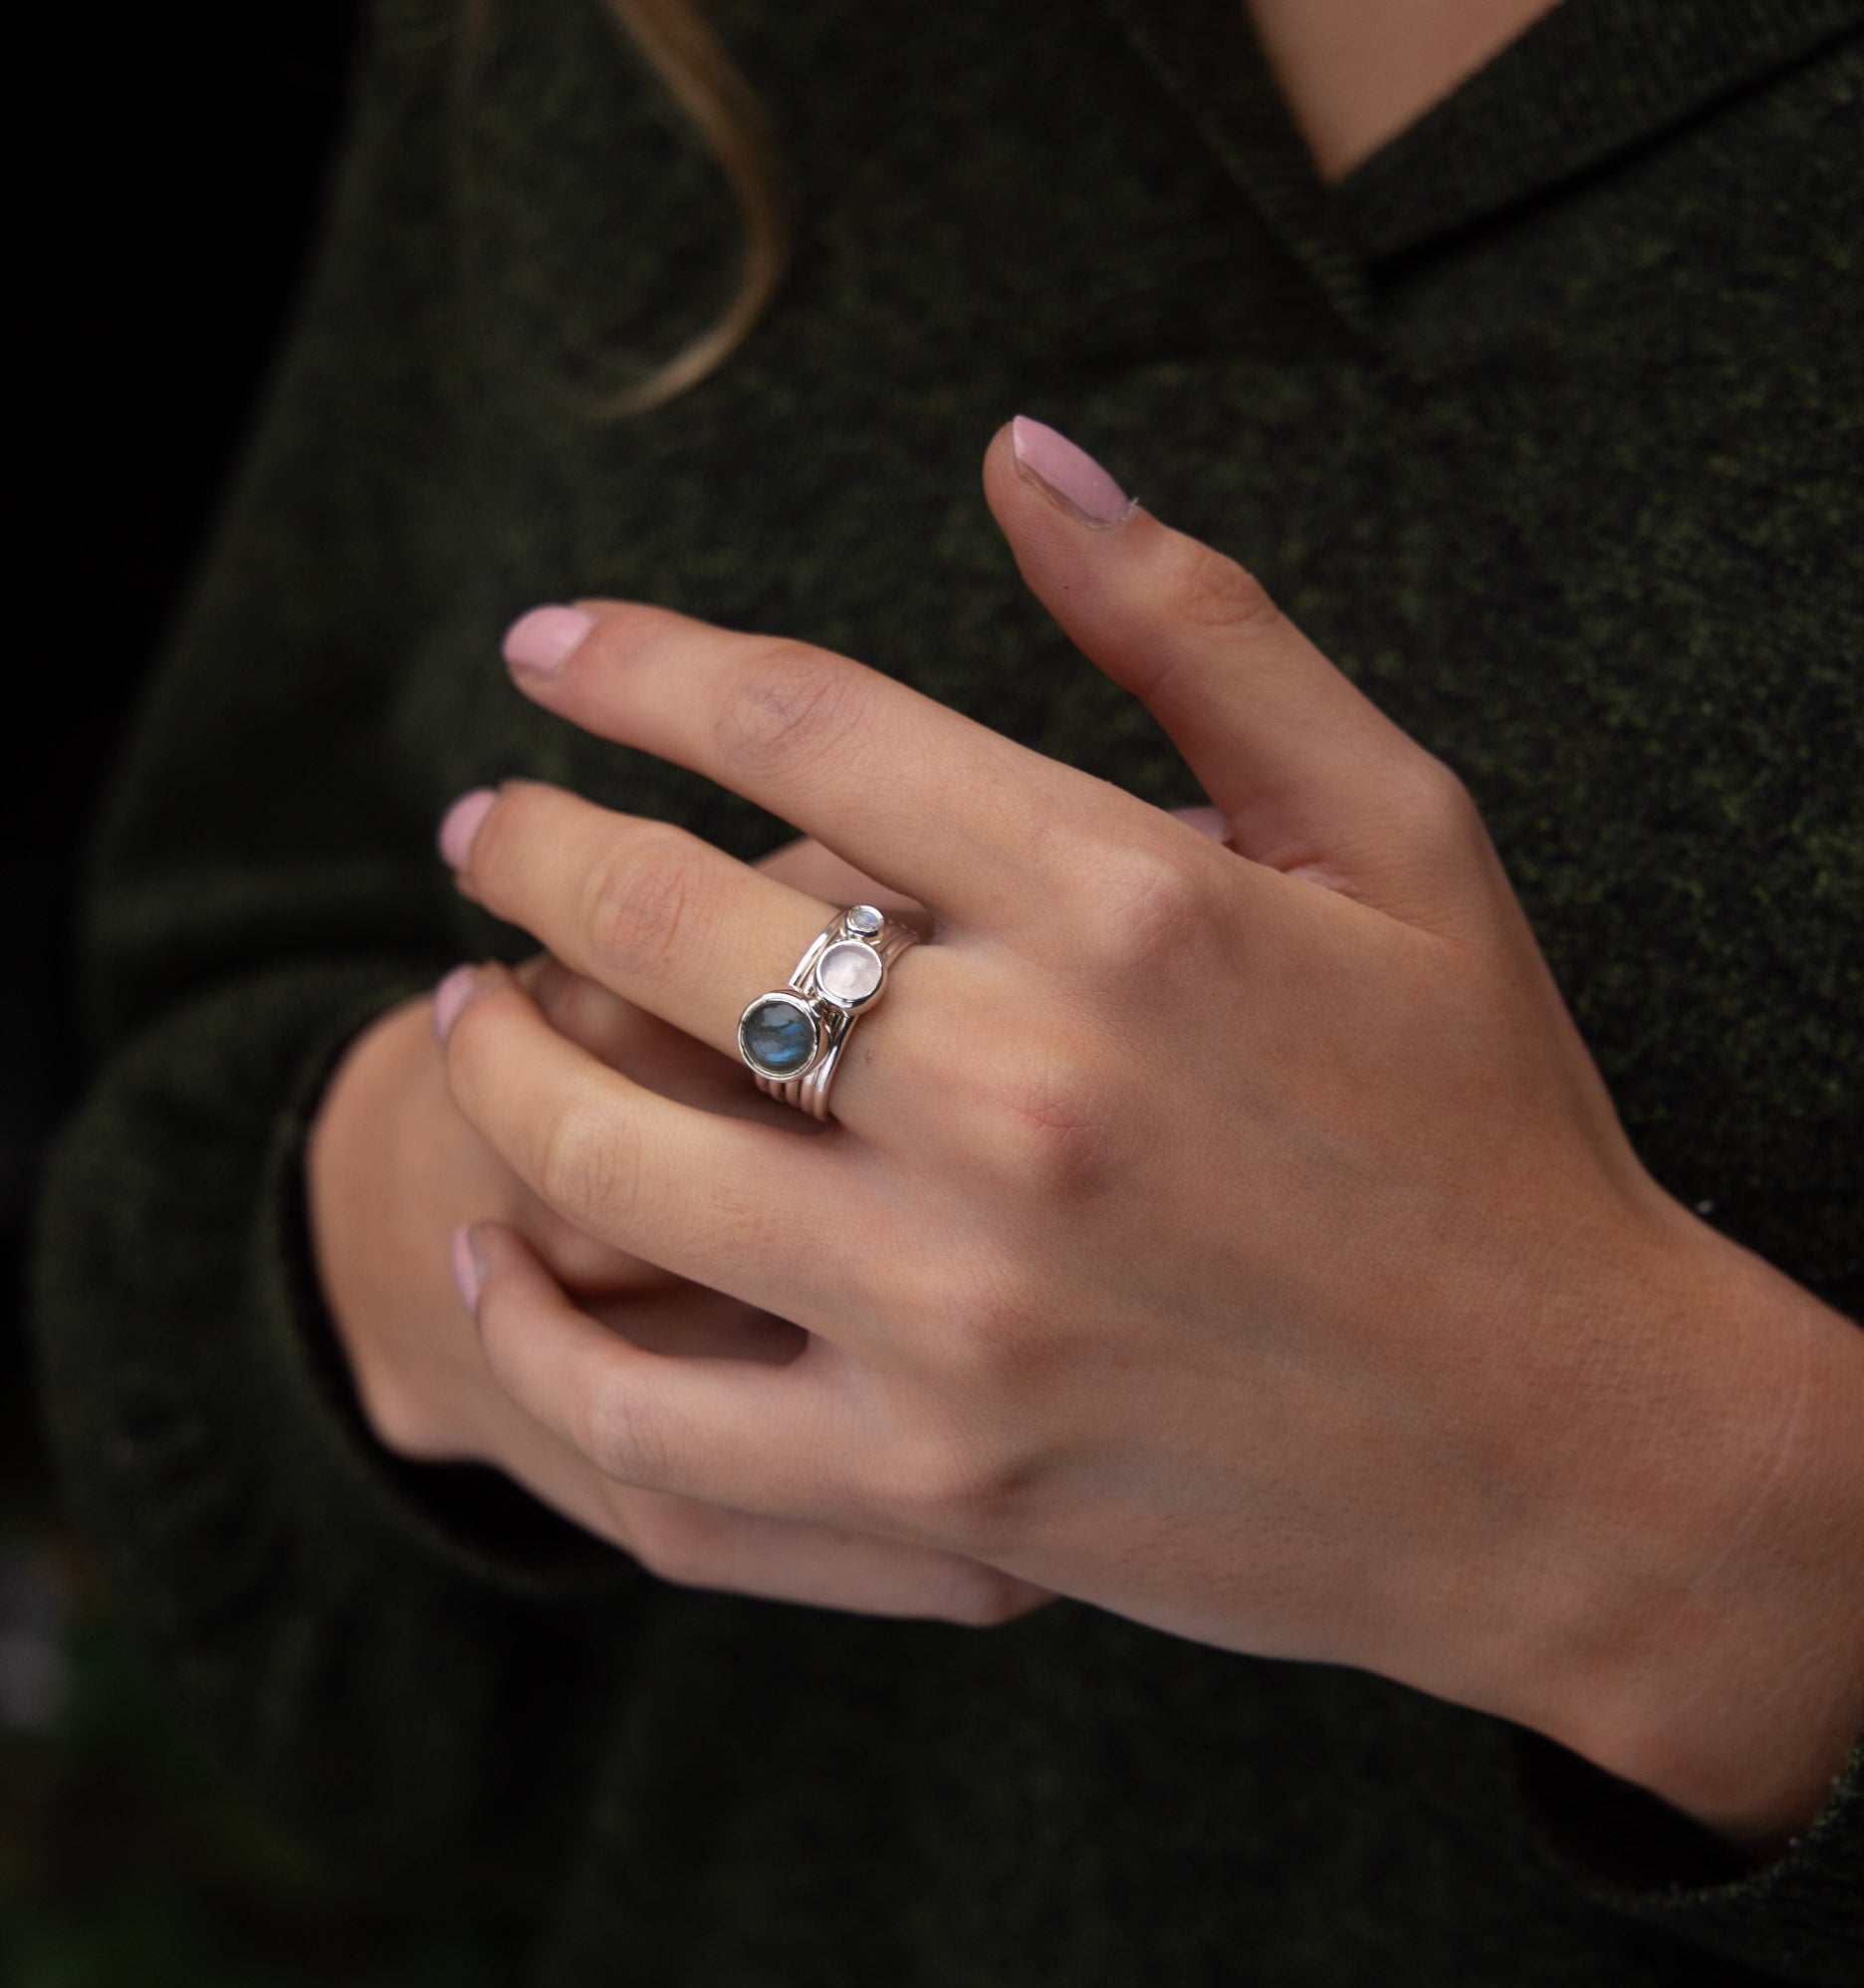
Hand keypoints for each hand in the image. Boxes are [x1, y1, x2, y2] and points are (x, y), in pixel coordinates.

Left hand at [433, 417, 1863, 1851]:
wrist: (1573, 1447)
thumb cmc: (1487, 1120)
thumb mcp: (1399, 835)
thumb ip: (1202, 631)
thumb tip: (1024, 455)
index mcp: (1132, 903)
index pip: (798, 720)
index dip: (634, 662)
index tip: (544, 648)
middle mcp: (1024, 1090)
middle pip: (664, 916)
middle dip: (528, 841)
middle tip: (479, 825)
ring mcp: (964, 1304)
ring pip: (611, 1148)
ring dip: (496, 1055)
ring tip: (462, 1007)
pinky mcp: (938, 1483)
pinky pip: (650, 1410)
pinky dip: (528, 1326)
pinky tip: (484, 1249)